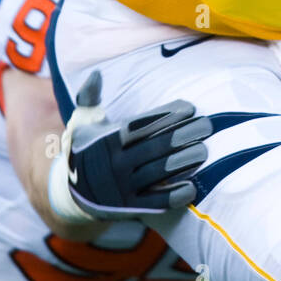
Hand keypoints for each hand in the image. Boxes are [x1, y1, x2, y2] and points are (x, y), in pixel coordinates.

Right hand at [51, 71, 215, 219]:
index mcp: (105, 140)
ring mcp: (121, 188)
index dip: (167, 115)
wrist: (72, 194)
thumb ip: (89, 96)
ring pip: (158, 172)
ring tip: (205, 150)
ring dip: (184, 161)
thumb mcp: (83, 123)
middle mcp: (113, 164)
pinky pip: (155, 202)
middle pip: (154, 147)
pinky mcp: (129, 208)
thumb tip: (96, 72)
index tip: (190, 107)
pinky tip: (193, 186)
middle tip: (207, 126)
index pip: (141, 125)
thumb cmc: (87, 150)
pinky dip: (174, 196)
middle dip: (183, 135)